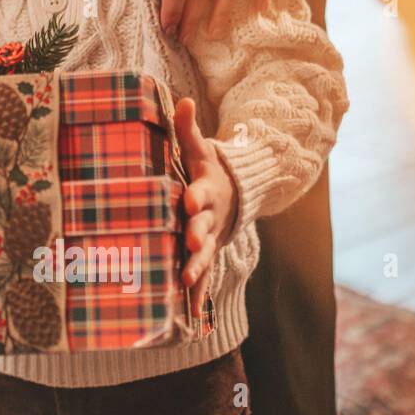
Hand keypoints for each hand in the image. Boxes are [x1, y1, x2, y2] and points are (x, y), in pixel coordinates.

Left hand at [172, 96, 238, 318]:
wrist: (234, 195)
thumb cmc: (208, 170)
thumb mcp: (200, 149)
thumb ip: (188, 129)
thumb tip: (180, 100)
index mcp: (206, 190)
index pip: (201, 193)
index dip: (195, 197)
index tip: (187, 200)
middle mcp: (210, 217)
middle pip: (204, 227)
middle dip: (198, 235)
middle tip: (191, 242)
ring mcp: (210, 238)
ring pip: (204, 255)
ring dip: (197, 267)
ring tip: (187, 279)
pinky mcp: (206, 254)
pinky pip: (203, 276)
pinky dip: (198, 294)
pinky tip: (190, 314)